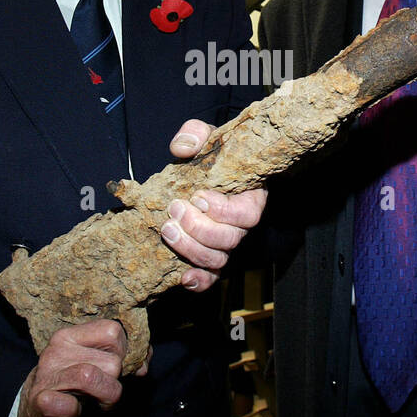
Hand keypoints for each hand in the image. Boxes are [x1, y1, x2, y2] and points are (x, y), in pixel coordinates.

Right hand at [16, 320, 147, 416]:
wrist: (32, 410)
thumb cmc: (70, 384)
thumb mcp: (93, 362)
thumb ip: (121, 356)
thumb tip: (143, 365)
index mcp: (70, 335)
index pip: (113, 330)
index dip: (125, 351)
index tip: (119, 367)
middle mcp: (57, 350)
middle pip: (112, 360)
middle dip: (116, 380)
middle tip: (104, 388)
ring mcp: (47, 375)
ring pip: (93, 377)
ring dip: (105, 396)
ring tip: (98, 401)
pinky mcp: (41, 401)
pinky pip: (68, 404)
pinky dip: (76, 410)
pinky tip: (74, 410)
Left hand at [160, 119, 267, 291]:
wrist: (201, 169)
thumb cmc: (211, 153)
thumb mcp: (205, 137)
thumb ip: (194, 135)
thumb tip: (183, 149)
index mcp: (249, 197)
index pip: (246, 214)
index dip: (222, 211)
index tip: (197, 196)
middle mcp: (240, 225)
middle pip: (230, 240)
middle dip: (199, 229)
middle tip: (173, 211)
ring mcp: (225, 243)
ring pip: (218, 259)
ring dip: (191, 250)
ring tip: (167, 230)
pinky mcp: (209, 255)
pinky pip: (211, 277)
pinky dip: (199, 281)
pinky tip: (183, 278)